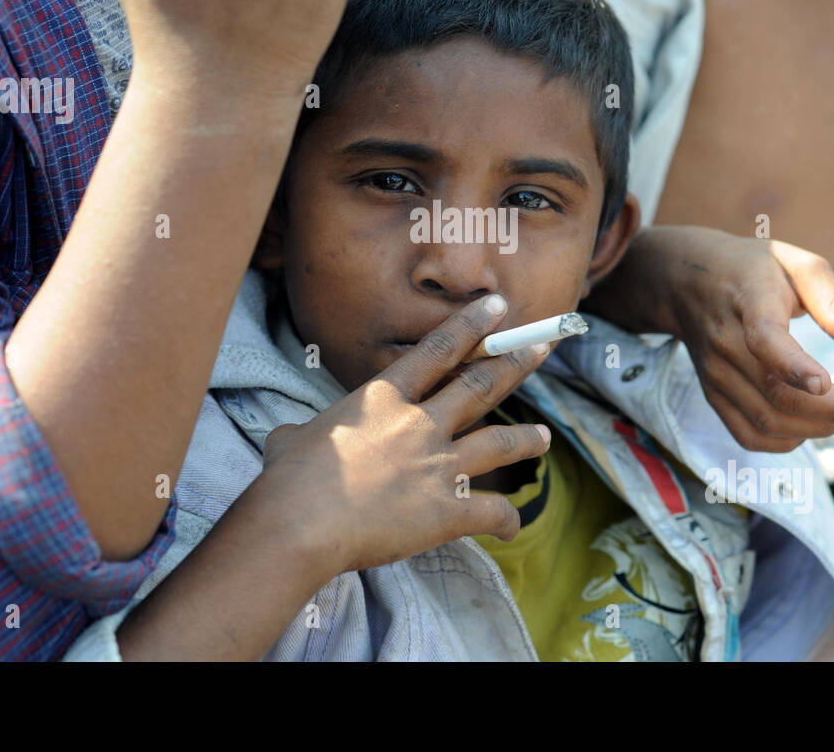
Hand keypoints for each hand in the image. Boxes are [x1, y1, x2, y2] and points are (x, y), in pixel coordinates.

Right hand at [252, 294, 553, 575]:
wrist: (301, 522)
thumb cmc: (289, 480)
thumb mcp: (292, 439)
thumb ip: (304, 433)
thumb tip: (289, 438)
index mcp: (383, 399)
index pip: (437, 350)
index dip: (472, 325)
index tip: (498, 306)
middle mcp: (419, 424)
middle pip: (480, 385)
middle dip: (516, 364)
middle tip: (543, 347)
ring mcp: (437, 465)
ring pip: (498, 443)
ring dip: (526, 439)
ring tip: (545, 437)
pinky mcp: (446, 511)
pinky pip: (491, 512)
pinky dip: (507, 520)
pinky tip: (513, 526)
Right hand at [586, 226, 833, 452]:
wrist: (686, 280)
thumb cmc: (754, 269)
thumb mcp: (799, 266)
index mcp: (750, 301)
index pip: (764, 340)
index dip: (794, 366)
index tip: (827, 383)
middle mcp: (725, 343)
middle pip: (777, 395)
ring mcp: (715, 374)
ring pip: (769, 422)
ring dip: (820, 428)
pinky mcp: (712, 394)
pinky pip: (750, 435)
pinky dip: (788, 441)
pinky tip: (813, 424)